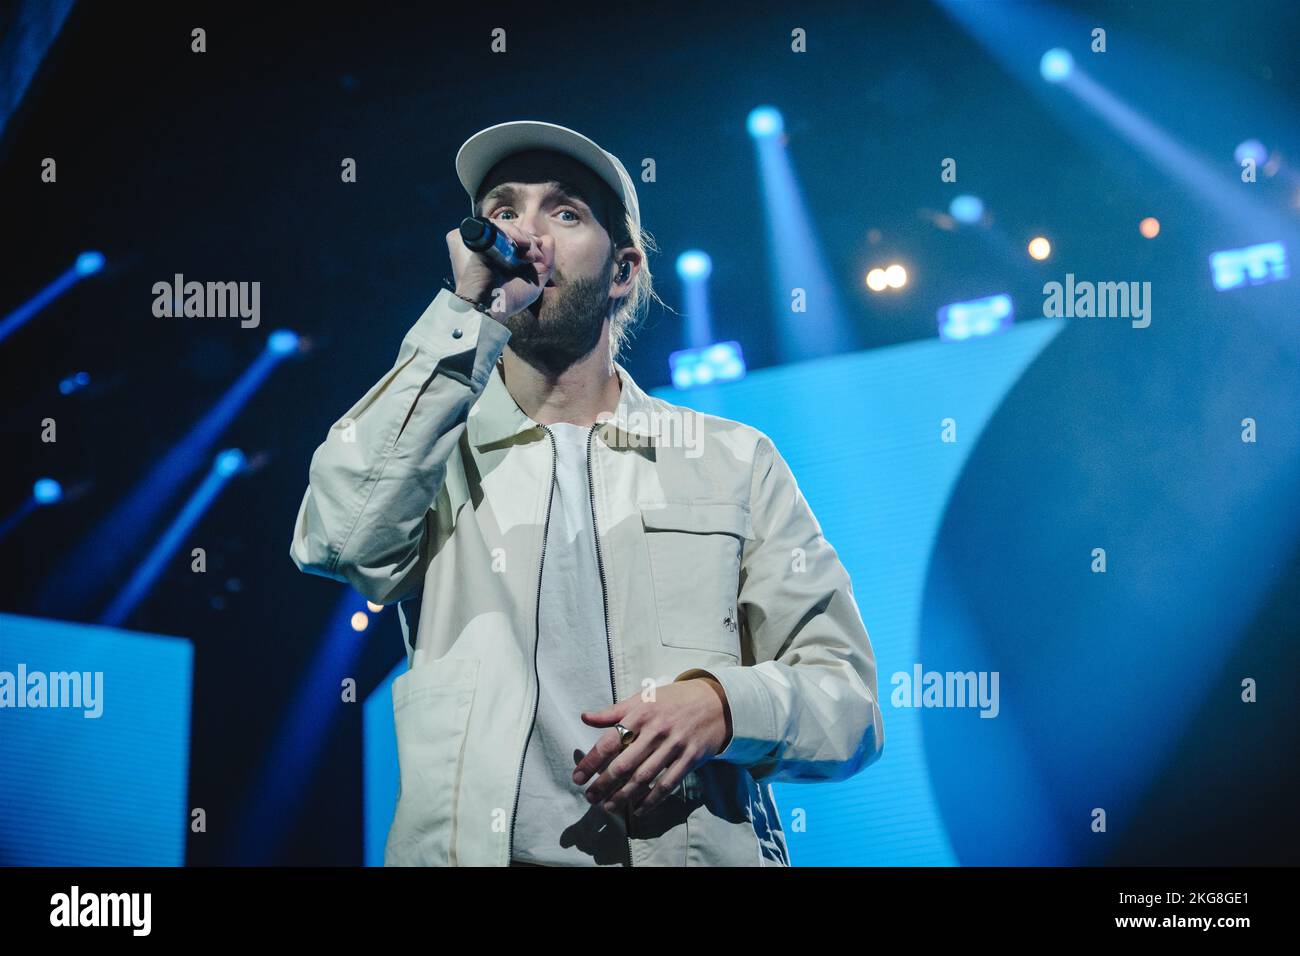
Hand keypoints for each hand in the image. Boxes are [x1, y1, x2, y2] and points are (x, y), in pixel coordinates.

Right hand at [445, 221, 552, 322]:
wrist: (491, 306)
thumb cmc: (513, 297)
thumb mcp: (538, 280)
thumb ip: (547, 260)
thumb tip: (548, 237)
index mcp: (515, 258)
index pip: (528, 240)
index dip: (536, 244)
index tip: (539, 258)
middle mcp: (503, 250)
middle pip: (519, 233)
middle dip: (531, 242)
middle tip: (533, 258)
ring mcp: (492, 245)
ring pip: (509, 228)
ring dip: (522, 236)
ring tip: (527, 251)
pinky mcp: (481, 242)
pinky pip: (495, 227)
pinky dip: (510, 231)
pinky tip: (519, 242)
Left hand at [572, 677, 731, 817]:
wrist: (716, 701)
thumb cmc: (673, 700)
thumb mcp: (644, 698)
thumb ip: (614, 711)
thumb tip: (585, 717)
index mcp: (641, 714)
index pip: (610, 741)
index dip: (591, 762)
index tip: (578, 777)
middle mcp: (656, 730)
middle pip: (625, 763)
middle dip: (604, 784)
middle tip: (590, 798)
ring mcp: (675, 746)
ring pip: (645, 777)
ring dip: (624, 796)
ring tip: (608, 807)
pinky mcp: (690, 759)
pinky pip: (667, 784)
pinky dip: (652, 800)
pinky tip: (638, 810)